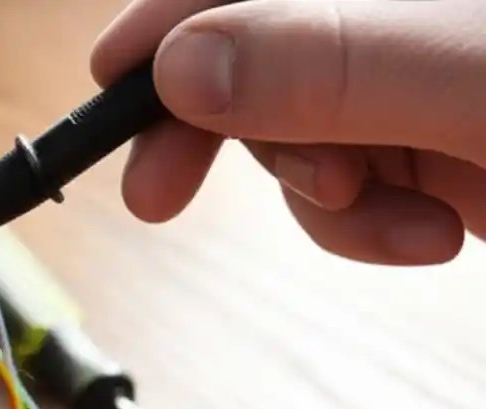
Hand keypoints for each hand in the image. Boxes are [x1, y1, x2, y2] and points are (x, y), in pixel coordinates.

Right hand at [91, 0, 485, 264]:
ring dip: (323, 200)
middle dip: (216, 134)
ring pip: (289, 136)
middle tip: (154, 197)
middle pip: (249, 60)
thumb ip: (324, 64)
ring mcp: (401, 85)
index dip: (167, 22)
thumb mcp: (464, 82)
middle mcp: (384, 23)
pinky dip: (364, 226)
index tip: (109, 77)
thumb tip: (179, 70)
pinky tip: (431, 235)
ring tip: (400, 222)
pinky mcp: (420, 145)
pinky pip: (340, 185)